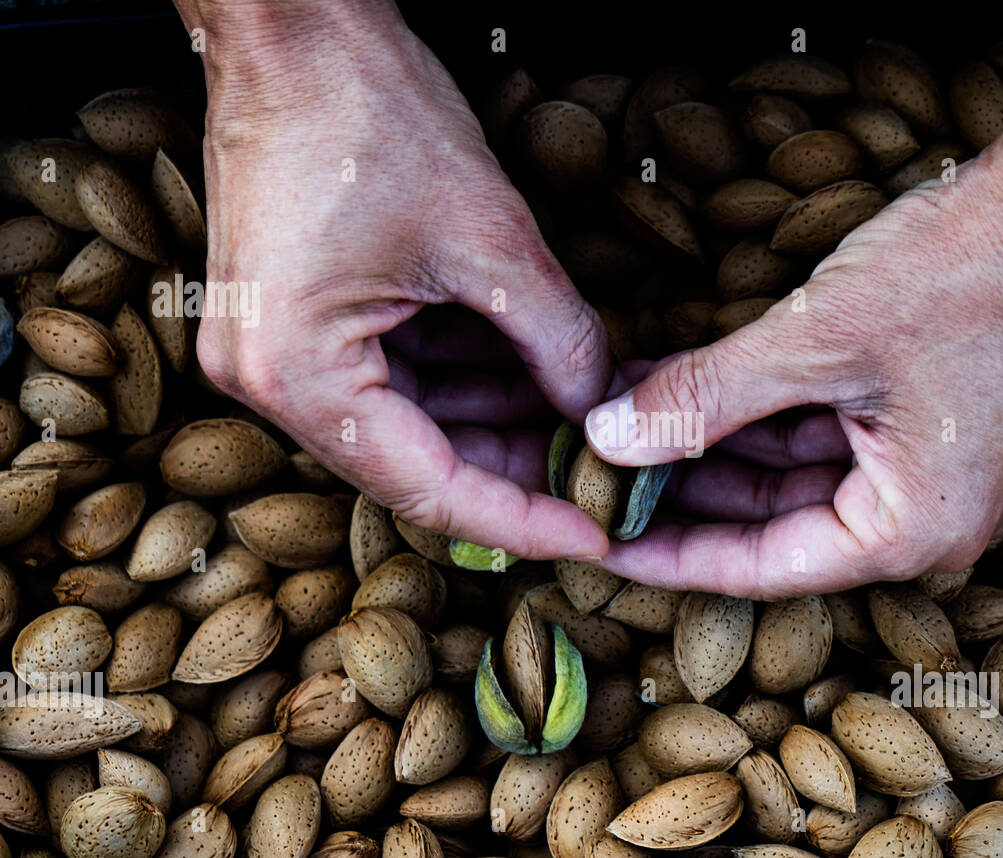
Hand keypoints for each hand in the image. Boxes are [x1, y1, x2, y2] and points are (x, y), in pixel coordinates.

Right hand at [188, 2, 611, 558]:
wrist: (290, 23)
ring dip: (499, 424)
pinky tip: (536, 381)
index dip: (524, 521)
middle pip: (417, 464)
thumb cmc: (368, 112)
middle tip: (605, 482)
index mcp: (298, 377)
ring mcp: (281, 351)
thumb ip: (559, 343)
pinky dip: (468, 380)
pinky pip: (397, 376)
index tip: (597, 537)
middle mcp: (272, 382)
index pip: (430, 489)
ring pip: (413, 423)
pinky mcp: (303, 319)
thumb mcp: (492, 241)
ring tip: (586, 430)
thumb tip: (604, 410)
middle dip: (519, 471)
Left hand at [580, 0, 1002, 597]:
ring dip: (703, 442)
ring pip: (782, 474)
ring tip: (615, 417)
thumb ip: (706, 397)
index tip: (593, 543)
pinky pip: (810, 433)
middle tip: (587, 473)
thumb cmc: (972, 274)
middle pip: (768, 525)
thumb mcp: (817, 343)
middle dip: (676, 489)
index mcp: (912, 532)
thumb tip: (608, 437)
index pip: (760, 566)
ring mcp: (919, 469)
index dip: (667, 555)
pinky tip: (674, 384)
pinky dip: (746, 409)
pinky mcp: (913, 422)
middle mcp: (919, 518)